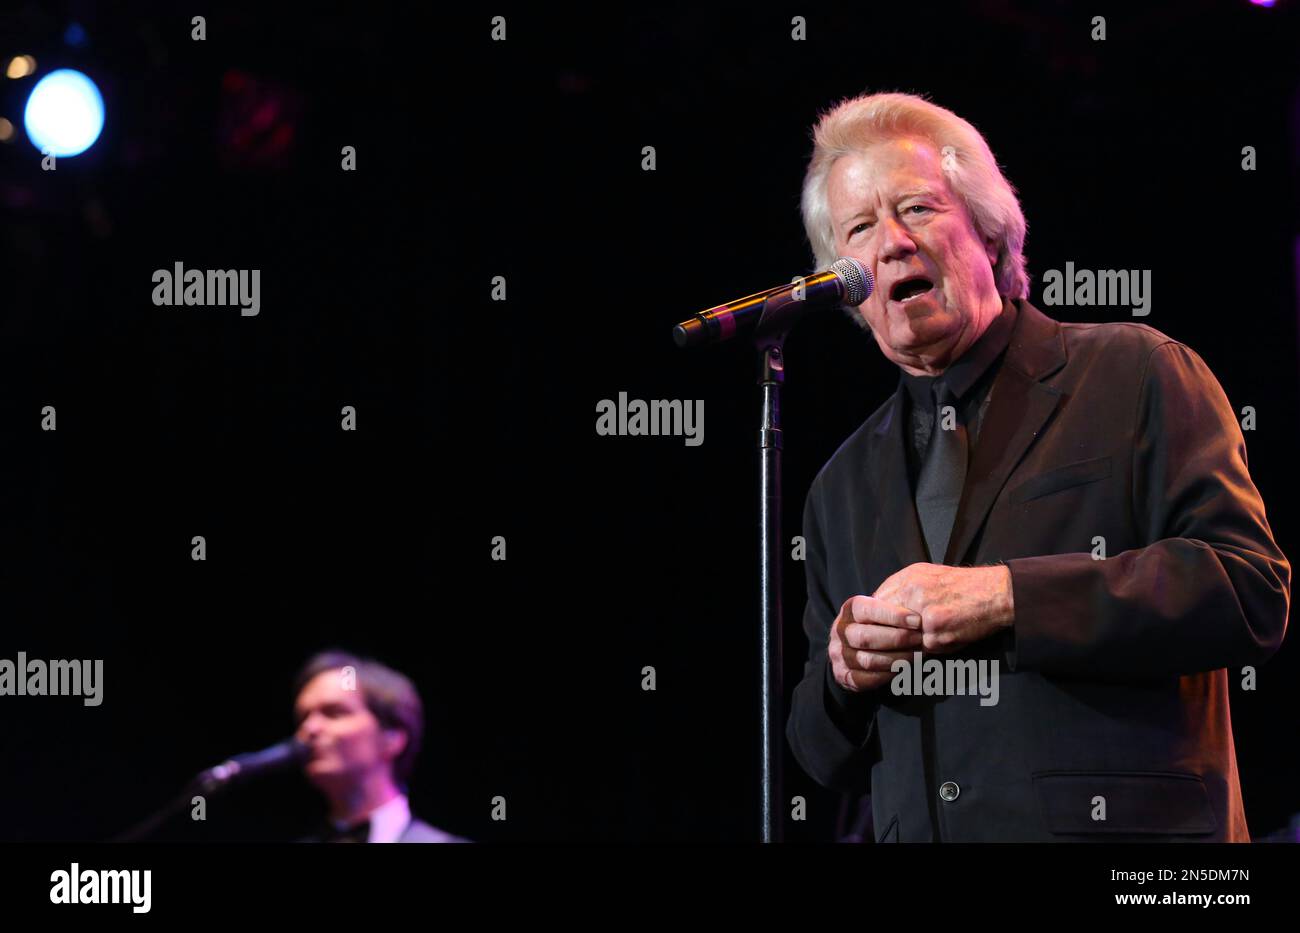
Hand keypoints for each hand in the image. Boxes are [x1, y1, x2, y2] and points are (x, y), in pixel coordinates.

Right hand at [828, 594, 925, 692]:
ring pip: (868, 660)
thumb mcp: (880, 609)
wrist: (853, 648)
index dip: (892, 615)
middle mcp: (839, 632)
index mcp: (848, 610)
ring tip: (917, 655)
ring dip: (897, 659)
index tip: (917, 620)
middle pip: (866, 637)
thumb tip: (921, 602)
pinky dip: (888, 675)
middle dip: (897, 639)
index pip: (866, 610)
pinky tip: (904, 669)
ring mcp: (839, 655)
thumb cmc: (876, 623)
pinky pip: (867, 679)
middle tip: (920, 639)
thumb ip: (895, 604)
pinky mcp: (843, 676)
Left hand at [872, 563, 1013, 654]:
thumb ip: (897, 587)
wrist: (994, 593)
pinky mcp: (938, 638)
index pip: (871, 607)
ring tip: (895, 653)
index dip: (868, 622)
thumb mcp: (923, 573)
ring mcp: (926, 620)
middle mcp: (914, 598)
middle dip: (876, 640)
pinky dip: (920, 652)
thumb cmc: (958, 583)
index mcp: (907, 581)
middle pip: (880, 627)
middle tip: (873, 648)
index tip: (866, 630)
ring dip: (897, 649)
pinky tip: (925, 648)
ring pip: (899, 642)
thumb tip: (874, 604)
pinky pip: (919, 651)